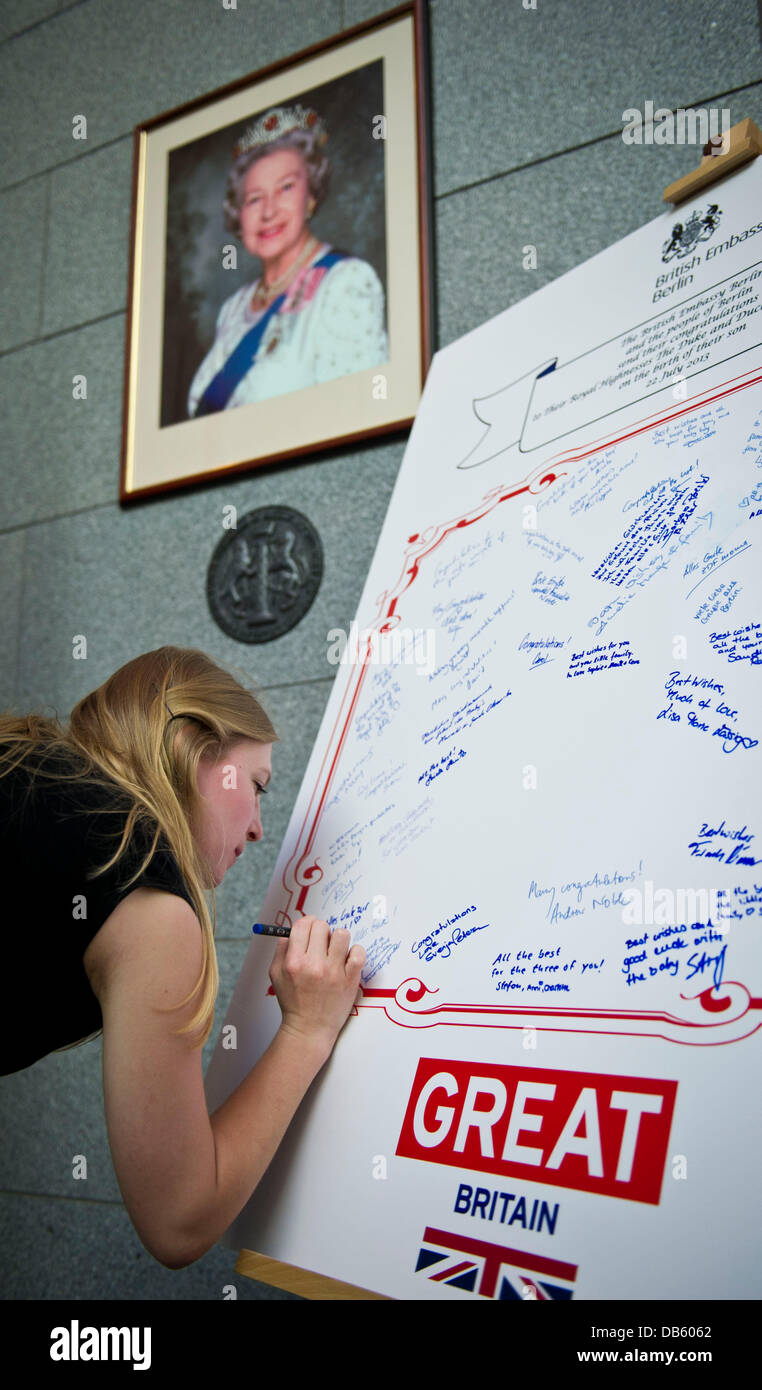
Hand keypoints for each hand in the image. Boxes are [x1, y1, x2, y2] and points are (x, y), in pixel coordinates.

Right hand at [268, 916, 365, 1054]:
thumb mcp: (276, 975)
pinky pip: (358, 952)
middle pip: (322, 926)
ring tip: (335, 951)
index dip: (307, 923)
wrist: (309, 1029)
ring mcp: (333, 972)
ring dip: (338, 939)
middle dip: (321, 932)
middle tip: (321, 944)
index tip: (311, 929)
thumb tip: (290, 931)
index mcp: (293, 961)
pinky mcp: (350, 979)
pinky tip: (347, 959)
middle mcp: (313, 965)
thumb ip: (281, 950)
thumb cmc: (294, 1002)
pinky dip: (355, 951)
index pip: (303, 924)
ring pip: (342, 934)